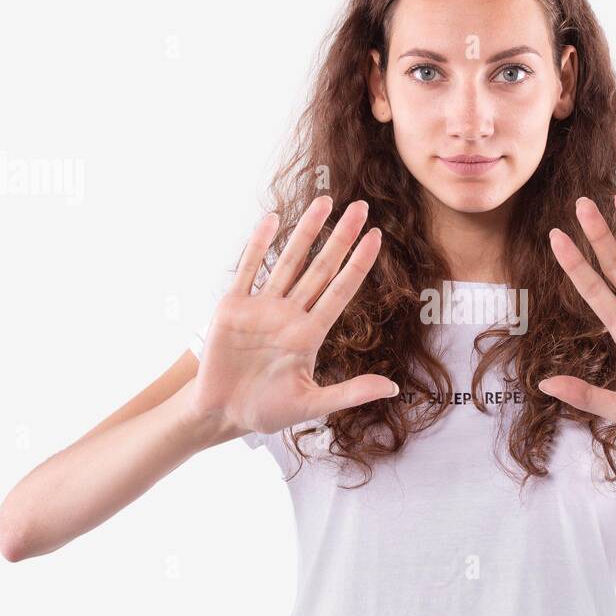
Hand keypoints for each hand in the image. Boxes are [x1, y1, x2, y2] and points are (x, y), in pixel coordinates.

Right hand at [188, 194, 397, 436]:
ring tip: (324, 201)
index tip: (377, 237)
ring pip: (288, 262)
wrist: (222, 415)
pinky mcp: (233, 308)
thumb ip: (350, 392)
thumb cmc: (266, 411)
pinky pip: (249, 269)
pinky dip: (259, 244)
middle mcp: (289, 314)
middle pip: (320, 268)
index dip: (358, 264)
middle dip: (340, 237)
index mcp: (310, 334)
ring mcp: (261, 308)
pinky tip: (273, 219)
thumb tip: (394, 389)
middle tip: (361, 206)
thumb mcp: (311, 404)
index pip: (340, 291)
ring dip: (306, 232)